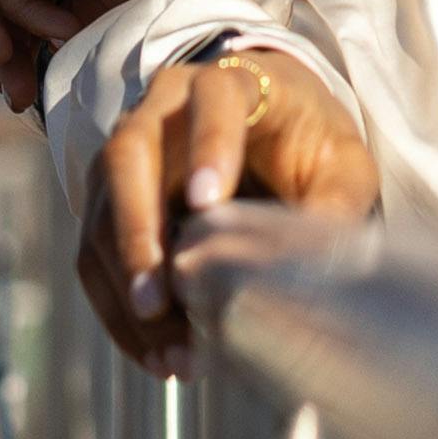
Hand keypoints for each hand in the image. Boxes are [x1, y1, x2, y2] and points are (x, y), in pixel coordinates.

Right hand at [80, 48, 379, 368]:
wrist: (269, 130)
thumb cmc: (307, 142)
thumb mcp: (342, 165)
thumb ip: (335, 203)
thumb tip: (311, 264)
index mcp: (228, 84)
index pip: (212, 102)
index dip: (209, 146)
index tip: (209, 203)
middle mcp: (161, 110)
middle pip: (128, 158)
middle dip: (138, 232)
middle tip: (158, 300)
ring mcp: (126, 154)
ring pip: (102, 214)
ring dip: (127, 287)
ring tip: (169, 352)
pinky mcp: (109, 201)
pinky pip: (95, 255)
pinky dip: (118, 310)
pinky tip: (155, 353)